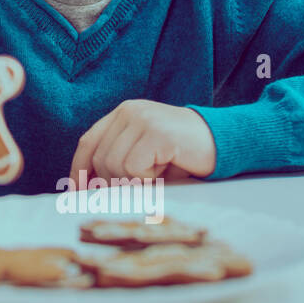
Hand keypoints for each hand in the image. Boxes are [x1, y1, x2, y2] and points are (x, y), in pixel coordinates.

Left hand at [67, 100, 214, 189]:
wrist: (225, 143)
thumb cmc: (183, 155)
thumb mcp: (144, 156)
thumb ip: (118, 163)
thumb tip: (88, 190)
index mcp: (122, 114)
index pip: (88, 141)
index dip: (79, 168)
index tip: (78, 190)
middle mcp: (128, 112)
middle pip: (100, 159)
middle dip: (117, 182)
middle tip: (145, 182)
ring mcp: (142, 119)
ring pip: (114, 165)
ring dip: (136, 180)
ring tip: (159, 171)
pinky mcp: (156, 132)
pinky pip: (134, 167)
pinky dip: (148, 178)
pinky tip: (167, 168)